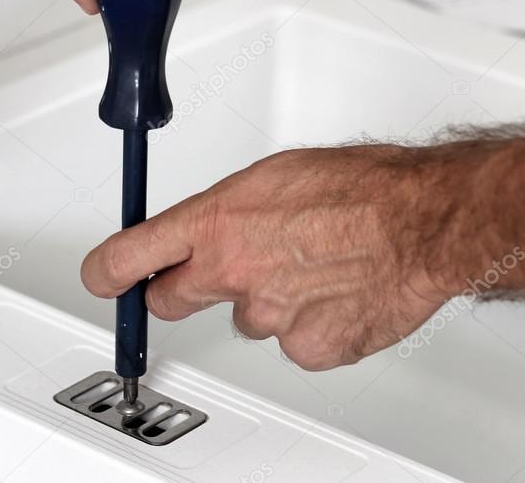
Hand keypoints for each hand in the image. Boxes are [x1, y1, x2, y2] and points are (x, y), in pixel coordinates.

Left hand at [81, 146, 462, 369]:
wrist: (421, 223)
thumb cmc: (361, 187)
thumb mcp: (275, 175)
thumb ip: (231, 208)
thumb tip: (215, 223)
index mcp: (217, 221)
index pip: (130, 256)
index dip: (108, 271)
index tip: (103, 276)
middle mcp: (232, 272)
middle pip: (170, 299)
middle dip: (180, 290)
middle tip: (211, 274)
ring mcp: (268, 316)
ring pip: (247, 318)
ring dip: (266, 299)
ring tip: (313, 266)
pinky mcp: (306, 349)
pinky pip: (294, 342)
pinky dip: (310, 324)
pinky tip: (336, 293)